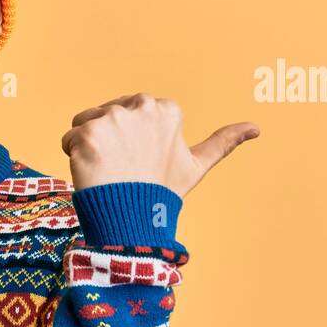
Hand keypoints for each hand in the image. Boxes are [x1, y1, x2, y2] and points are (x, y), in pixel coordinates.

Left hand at [61, 92, 258, 197]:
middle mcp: (141, 106)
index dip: (130, 139)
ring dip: (89, 147)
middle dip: (108, 139)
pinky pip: (68, 137)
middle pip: (106, 114)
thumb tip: (257, 127)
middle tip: (122, 168)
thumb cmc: (162, 193)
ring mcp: (113, 118)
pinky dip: (72, 155)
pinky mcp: (87, 132)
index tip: (138, 161)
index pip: (130, 112)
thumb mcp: (196, 165)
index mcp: (167, 109)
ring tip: (106, 170)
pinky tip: (89, 172)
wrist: (133, 220)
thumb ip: (224, 142)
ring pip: (85, 123)